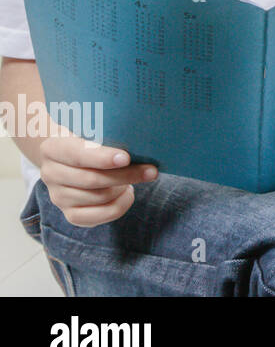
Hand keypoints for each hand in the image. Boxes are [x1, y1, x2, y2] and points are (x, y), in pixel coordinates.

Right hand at [38, 111, 155, 226]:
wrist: (69, 158)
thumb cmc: (89, 140)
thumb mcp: (92, 130)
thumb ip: (107, 135)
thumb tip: (141, 143)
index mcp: (52, 148)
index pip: (77, 154)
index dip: (102, 158)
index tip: (126, 158)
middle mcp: (50, 174)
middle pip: (91, 180)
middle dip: (126, 175)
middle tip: (151, 171)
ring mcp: (58, 196)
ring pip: (98, 198)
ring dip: (123, 188)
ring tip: (137, 177)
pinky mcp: (70, 214)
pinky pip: (97, 217)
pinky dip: (118, 206)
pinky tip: (128, 193)